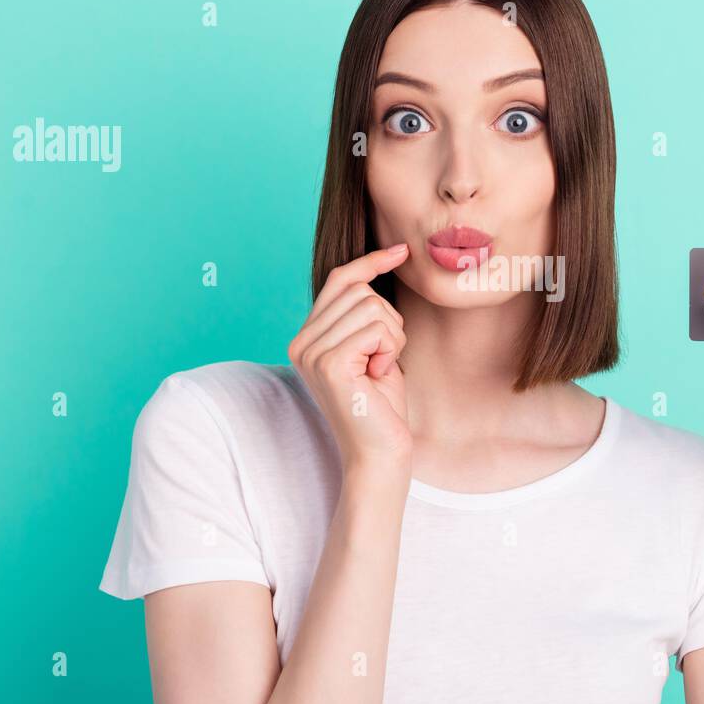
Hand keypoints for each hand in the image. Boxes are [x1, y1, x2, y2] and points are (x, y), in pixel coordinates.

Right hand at [288, 244, 412, 472]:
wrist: (379, 453)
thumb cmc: (382, 405)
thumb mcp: (373, 349)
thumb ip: (365, 315)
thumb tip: (383, 263)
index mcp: (307, 336)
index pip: (339, 280)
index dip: (371, 262)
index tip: (401, 250)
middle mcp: (301, 341)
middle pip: (360, 291)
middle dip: (388, 322)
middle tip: (383, 360)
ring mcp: (311, 351)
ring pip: (371, 307)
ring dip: (392, 337)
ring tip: (379, 370)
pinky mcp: (329, 363)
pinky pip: (376, 328)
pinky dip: (390, 350)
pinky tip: (379, 376)